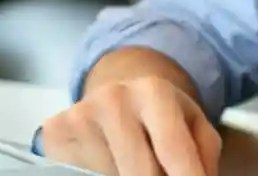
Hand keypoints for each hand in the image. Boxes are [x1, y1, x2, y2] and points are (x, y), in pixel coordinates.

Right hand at [41, 75, 220, 175]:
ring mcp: (80, 116)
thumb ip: (203, 156)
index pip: (172, 148)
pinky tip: (110, 168)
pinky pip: (81, 174)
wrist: (117, 89)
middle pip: (141, 171)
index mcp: (154, 91)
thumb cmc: (162, 115)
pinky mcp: (54, 134)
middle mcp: (114, 98)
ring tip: (139, 167)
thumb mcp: (192, 124)